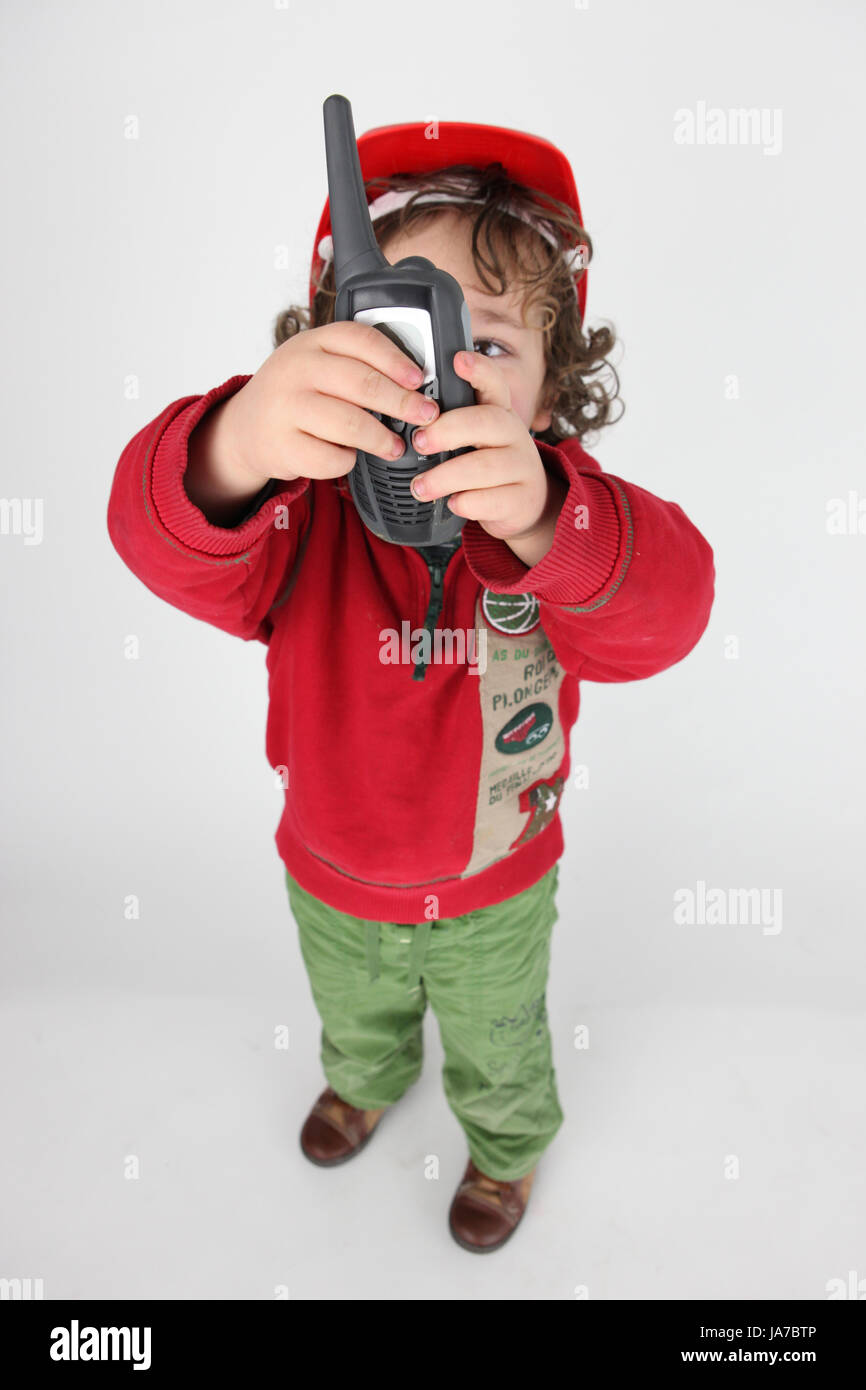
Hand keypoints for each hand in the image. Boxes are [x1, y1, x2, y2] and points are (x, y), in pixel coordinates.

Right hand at [214, 321, 442, 489]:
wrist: (244, 429)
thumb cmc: (294, 396)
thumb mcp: (316, 364)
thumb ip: (354, 365)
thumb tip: (413, 385)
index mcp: (310, 342)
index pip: (360, 340)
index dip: (395, 359)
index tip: (418, 379)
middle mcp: (295, 369)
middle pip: (362, 383)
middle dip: (401, 402)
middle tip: (424, 416)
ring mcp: (285, 408)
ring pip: (351, 424)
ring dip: (382, 438)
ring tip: (395, 446)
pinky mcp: (282, 445)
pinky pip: (332, 457)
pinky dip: (348, 460)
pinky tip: (349, 456)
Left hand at [408, 350, 563, 545]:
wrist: (525, 504)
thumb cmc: (489, 465)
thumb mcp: (476, 438)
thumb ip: (451, 423)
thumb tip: (404, 412)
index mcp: (498, 412)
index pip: (494, 383)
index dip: (478, 370)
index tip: (458, 360)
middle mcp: (513, 434)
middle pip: (486, 422)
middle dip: (448, 430)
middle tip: (419, 441)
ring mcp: (521, 467)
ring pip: (484, 466)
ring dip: (445, 477)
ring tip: (420, 487)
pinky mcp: (521, 499)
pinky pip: (491, 500)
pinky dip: (466, 503)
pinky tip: (452, 503)